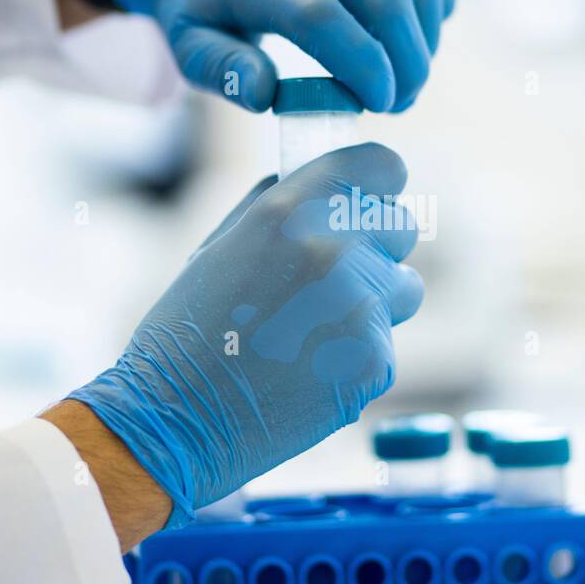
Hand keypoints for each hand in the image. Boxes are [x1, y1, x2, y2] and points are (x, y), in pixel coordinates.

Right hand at [67, 143, 423, 525]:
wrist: (179, 417)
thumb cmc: (190, 331)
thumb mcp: (220, 245)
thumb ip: (278, 205)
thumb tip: (323, 182)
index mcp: (291, 211)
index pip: (383, 166)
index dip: (376, 186)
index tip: (365, 203)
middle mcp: (335, 250)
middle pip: (401, 226)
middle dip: (375, 247)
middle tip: (329, 281)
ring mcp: (362, 308)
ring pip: (405, 287)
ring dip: (376, 301)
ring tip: (316, 328)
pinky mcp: (376, 361)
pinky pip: (388, 343)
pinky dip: (359, 355)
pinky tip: (312, 370)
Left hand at [99, 0, 455, 112]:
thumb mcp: (184, 41)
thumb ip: (222, 70)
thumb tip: (267, 98)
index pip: (325, 19)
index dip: (364, 66)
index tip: (377, 104)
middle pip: (385, 1)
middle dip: (407, 66)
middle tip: (394, 105)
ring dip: (426, 37)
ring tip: (405, 74)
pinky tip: (417, 31)